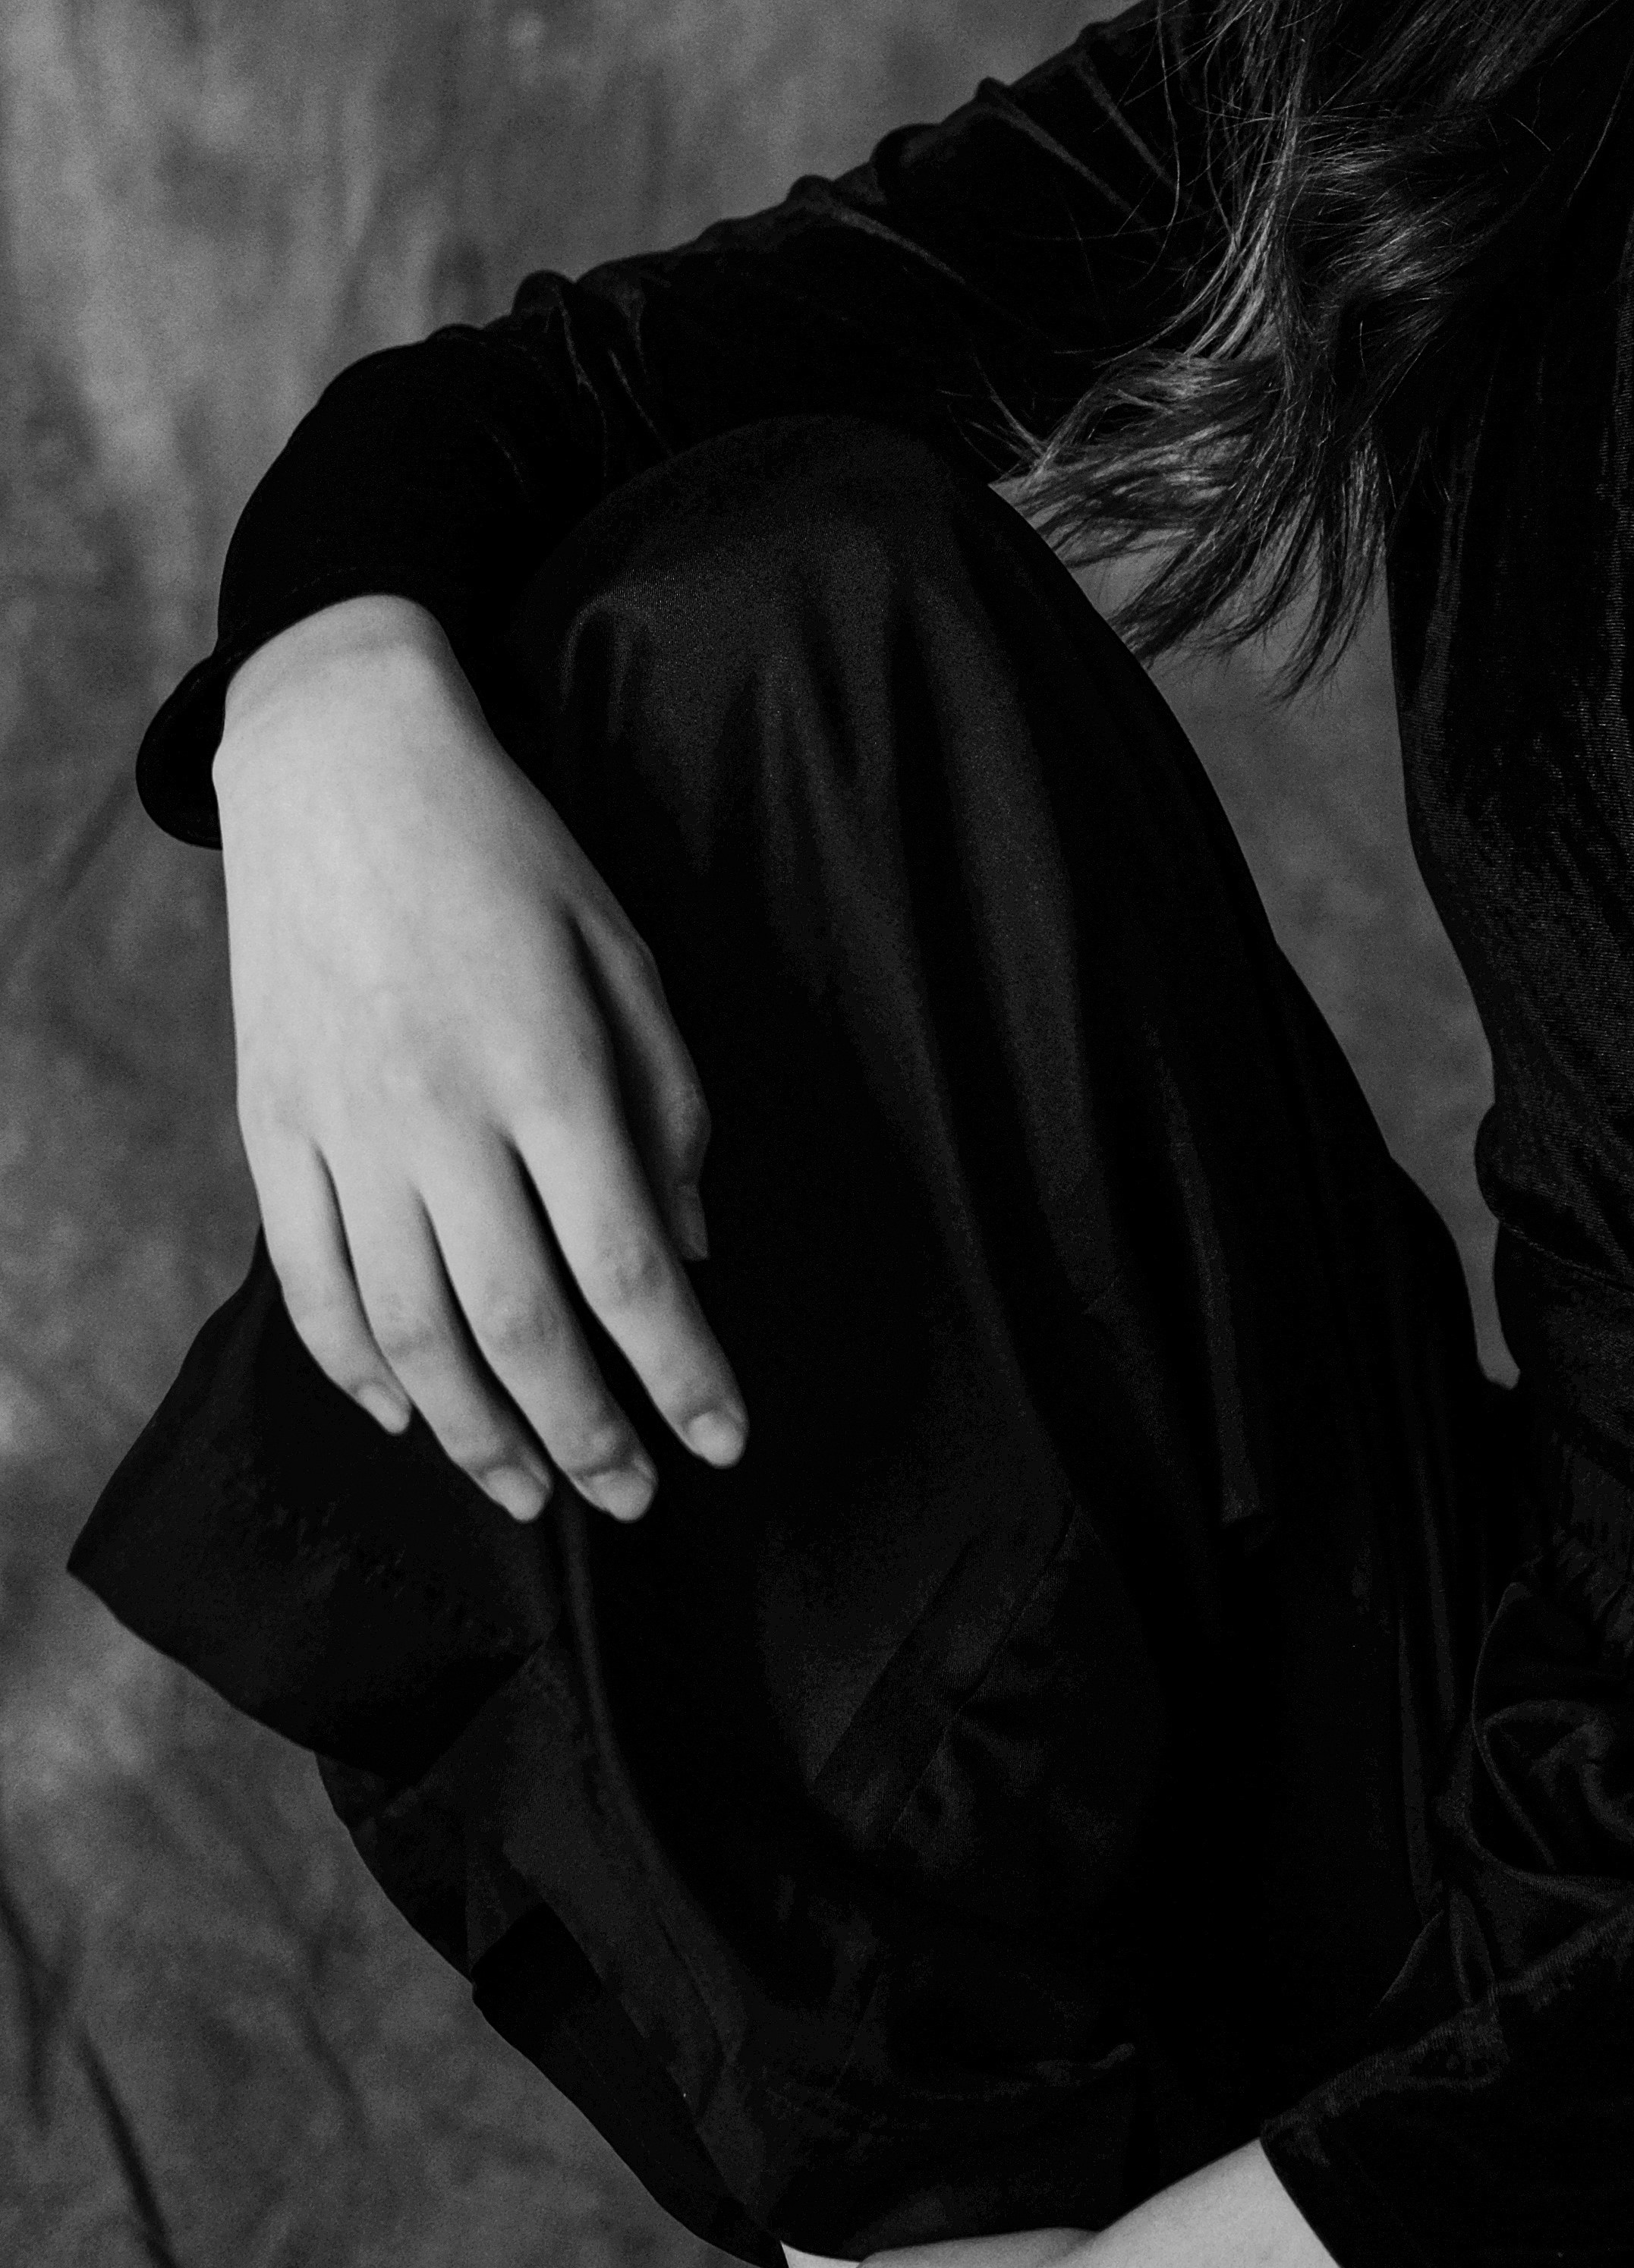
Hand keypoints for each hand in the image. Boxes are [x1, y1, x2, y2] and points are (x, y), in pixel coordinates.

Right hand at [212, 594, 747, 1522]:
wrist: (339, 768)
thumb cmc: (509, 853)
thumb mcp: (624, 951)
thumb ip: (665, 1102)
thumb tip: (689, 1250)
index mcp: (546, 1070)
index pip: (625, 1266)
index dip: (680, 1372)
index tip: (725, 1442)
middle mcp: (438, 1117)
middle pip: (517, 1324)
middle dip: (587, 1433)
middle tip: (636, 1500)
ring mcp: (343, 1130)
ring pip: (407, 1330)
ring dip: (475, 1432)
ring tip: (534, 1493)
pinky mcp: (274, 1127)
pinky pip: (310, 1280)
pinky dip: (356, 1368)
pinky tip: (408, 1417)